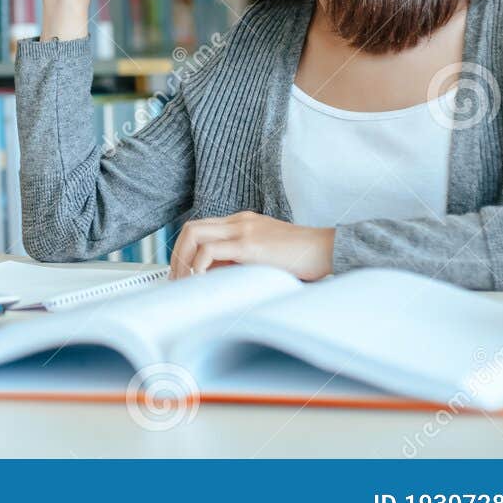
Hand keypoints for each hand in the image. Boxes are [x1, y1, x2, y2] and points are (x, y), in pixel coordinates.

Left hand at [169, 212, 334, 281]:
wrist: (326, 248)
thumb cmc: (301, 255)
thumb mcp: (264, 253)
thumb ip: (241, 258)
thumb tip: (215, 276)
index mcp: (242, 221)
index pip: (203, 227)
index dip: (186, 249)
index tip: (182, 271)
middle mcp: (239, 221)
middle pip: (192, 228)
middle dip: (177, 254)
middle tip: (176, 278)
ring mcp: (243, 229)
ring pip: (195, 234)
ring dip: (183, 259)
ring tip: (184, 281)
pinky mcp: (249, 244)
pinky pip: (210, 250)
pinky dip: (198, 266)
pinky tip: (200, 280)